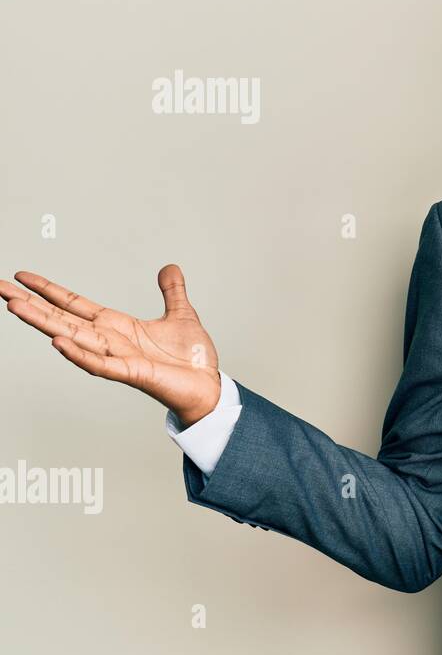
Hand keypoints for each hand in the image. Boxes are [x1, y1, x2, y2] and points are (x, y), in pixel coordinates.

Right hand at [1, 265, 221, 427]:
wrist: (208, 387)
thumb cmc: (192, 359)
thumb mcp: (182, 315)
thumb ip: (172, 292)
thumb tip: (169, 267)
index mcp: (118, 326)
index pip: (75, 304)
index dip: (49, 290)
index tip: (22, 276)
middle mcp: (110, 341)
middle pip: (62, 319)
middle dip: (31, 304)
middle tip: (0, 288)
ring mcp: (117, 357)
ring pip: (72, 338)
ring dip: (44, 323)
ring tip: (15, 306)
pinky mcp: (132, 373)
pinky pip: (100, 364)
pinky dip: (79, 354)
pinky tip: (58, 343)